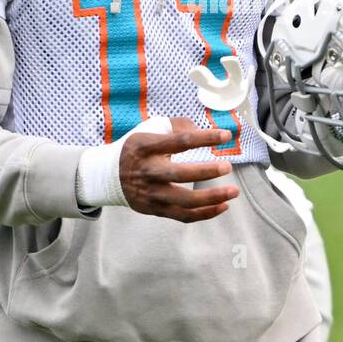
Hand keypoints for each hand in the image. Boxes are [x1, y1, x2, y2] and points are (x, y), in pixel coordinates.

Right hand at [119, 117, 237, 222]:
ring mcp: (151, 193)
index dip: (205, 138)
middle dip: (206, 171)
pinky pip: (183, 215)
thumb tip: (204, 130)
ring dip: (212, 197)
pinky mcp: (155, 209)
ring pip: (184, 201)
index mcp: (146, 146)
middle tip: (227, 167)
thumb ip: (178, 126)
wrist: (108, 175)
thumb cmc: (137, 148)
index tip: (226, 135)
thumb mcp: (150, 128)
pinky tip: (223, 205)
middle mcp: (148, 171)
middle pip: (179, 173)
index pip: (179, 141)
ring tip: (233, 192)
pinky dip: (205, 213)